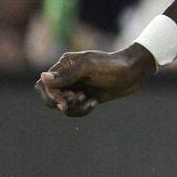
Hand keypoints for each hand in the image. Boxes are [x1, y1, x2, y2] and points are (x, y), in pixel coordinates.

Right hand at [34, 45, 155, 116]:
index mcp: (64, 66)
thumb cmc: (112, 66)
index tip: (64, 102)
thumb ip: (66, 74)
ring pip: (62, 106)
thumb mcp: (89, 68)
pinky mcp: (85, 97)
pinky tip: (94, 103)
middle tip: (80, 97)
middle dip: (62, 102)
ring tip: (89, 100)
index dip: (51, 96)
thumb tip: (43, 77)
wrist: (134, 72)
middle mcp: (67, 77)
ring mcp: (76, 87)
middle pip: (49, 97)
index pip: (44, 85)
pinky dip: (82, 110)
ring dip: (74, 107)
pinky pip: (74, 110)